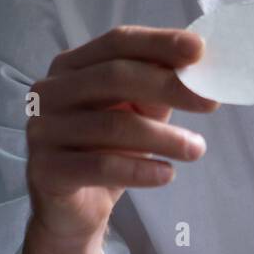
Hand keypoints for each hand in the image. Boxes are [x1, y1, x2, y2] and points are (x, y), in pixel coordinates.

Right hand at [26, 25, 217, 243]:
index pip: (117, 42)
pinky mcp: (45, 170)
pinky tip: (167, 174)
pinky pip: (100, 166)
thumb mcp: (135, 112)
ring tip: (197, 149)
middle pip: (113, 77)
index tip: (200, 50)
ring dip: (163, 137)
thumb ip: (157, 87)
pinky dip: (140, 170)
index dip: (159, 43)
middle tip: (210, 102)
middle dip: (168, 86)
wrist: (72, 210)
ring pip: (112, 126)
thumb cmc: (106, 150)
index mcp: (71, 66)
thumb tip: (197, 67)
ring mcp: (42, 130)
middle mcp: (50, 91)